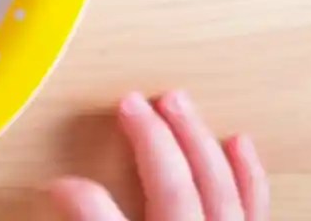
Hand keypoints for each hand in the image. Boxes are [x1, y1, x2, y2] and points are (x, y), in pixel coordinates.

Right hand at [50, 90, 268, 220]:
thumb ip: (93, 220)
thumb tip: (59, 190)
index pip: (120, 208)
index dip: (84, 194)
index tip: (55, 182)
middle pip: (181, 185)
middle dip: (157, 138)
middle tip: (132, 101)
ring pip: (222, 187)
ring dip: (199, 141)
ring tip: (180, 104)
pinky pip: (255, 206)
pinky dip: (248, 174)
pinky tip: (239, 145)